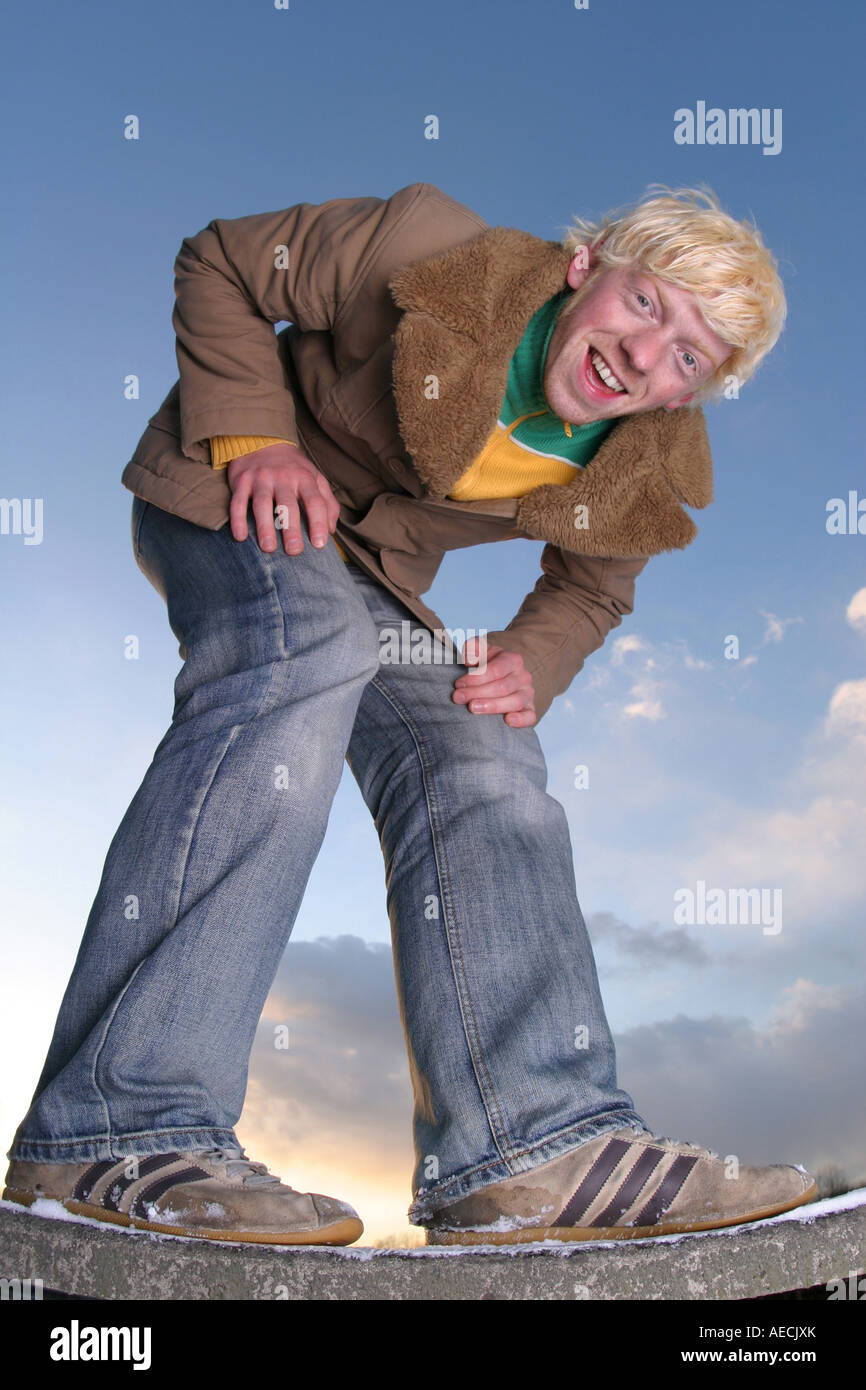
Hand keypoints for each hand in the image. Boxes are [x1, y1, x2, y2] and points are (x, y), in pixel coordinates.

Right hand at [226, 442, 340, 553]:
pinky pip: (238, 502)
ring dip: (265, 527)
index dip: (318, 523)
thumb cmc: (293, 467)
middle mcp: (283, 477)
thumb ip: (327, 503)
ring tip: (268, 548)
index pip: (315, 501)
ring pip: (262, 504)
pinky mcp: (241, 481)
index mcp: (305, 478)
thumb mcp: (315, 478)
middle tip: (294, 552)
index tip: (319, 545)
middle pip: (288, 505)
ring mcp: (261, 478)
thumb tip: (331, 531)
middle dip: (291, 529)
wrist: (262, 440)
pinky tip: (240, 537)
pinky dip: (237, 519)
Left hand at [452, 636, 536, 727]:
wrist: (504, 676)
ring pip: (515, 702)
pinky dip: (521, 720)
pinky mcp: (529, 710)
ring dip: (492, 706)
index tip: (458, 684)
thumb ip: (473, 648)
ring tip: (472, 708)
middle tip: (458, 697)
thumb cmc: (489, 664)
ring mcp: (528, 694)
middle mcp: (523, 676)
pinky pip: (530, 716)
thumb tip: (470, 659)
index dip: (475, 678)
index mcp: (513, 660)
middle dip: (477, 692)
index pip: (495, 670)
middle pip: (502, 687)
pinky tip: (507, 721)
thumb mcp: (480, 651)